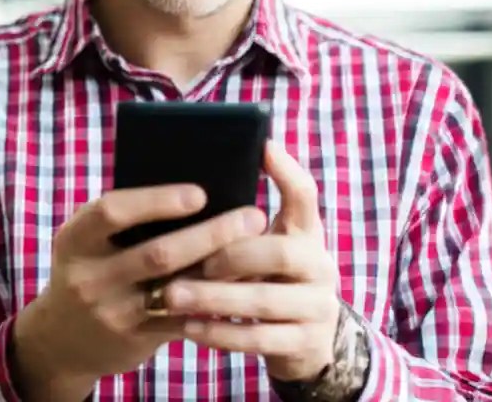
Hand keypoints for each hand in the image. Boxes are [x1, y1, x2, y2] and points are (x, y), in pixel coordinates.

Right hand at [12, 185, 266, 399]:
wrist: (63, 339)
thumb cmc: (87, 272)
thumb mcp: (85, 243)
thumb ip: (120, 222)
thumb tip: (188, 190)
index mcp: (74, 240)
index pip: (111, 211)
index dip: (156, 201)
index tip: (200, 193)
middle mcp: (89, 277)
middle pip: (157, 253)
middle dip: (210, 234)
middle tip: (252, 215)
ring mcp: (111, 311)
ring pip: (176, 288)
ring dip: (221, 268)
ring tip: (258, 248)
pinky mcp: (133, 338)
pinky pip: (182, 317)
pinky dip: (214, 300)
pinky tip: (243, 284)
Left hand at [165, 142, 340, 381]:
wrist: (304, 345)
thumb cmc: (265, 284)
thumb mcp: (261, 252)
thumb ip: (236, 229)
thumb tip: (182, 193)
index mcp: (305, 235)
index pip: (304, 195)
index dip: (287, 171)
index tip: (262, 147)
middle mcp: (319, 266)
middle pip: (281, 251)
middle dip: (232, 255)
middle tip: (192, 259)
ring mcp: (318, 307)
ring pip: (265, 301)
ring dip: (214, 298)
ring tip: (172, 295)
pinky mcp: (307, 344)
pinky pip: (260, 340)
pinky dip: (221, 333)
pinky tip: (188, 328)